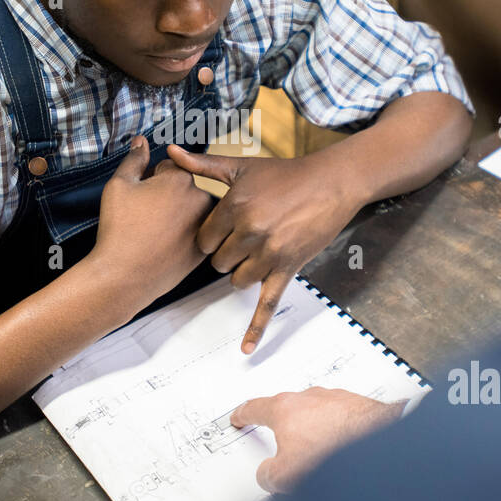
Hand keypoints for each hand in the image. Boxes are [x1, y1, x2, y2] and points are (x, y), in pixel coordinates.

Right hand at [88, 136, 214, 316]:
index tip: (140, 196)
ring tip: (152, 231)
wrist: (125, 275)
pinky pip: (193, 234)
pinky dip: (180, 237)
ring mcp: (205, 226)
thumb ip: (134, 159)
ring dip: (176, 215)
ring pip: (189, 212)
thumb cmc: (120, 228)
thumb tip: (141, 141)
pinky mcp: (204, 249)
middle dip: (167, 196)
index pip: (170, 167)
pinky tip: (161, 245)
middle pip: (183, 188)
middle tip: (145, 215)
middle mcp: (201, 199)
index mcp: (182, 179)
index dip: (151, 179)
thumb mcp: (119, 185)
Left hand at [166, 145, 362, 352]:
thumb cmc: (285, 174)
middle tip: (241, 239)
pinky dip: (257, 328)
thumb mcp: (241, 167)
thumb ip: (202, 164)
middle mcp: (250, 231)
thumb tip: (170, 152)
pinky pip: (268, 302)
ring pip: (237, 279)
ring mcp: (269, 253)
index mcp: (235, 207)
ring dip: (241, 271)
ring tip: (256, 252)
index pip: (204, 239)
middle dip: (226, 254)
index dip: (210, 237)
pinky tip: (246, 348)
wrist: (331, 182)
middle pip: (218, 262)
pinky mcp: (287, 268)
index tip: (220, 230)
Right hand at [231, 387, 405, 493]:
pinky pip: (343, 422)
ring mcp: (337, 400)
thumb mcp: (285, 475)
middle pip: (290, 411)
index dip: (244, 414)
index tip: (240, 415)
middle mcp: (310, 398)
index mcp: (284, 408)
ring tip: (323, 457)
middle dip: (287, 429)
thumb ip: (268, 475)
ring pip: (319, 417)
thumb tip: (268, 475)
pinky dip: (341, 435)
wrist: (378, 446)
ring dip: (317, 434)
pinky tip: (345, 453)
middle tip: (287, 447)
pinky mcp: (359, 408)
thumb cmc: (331, 451)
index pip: (255, 408)